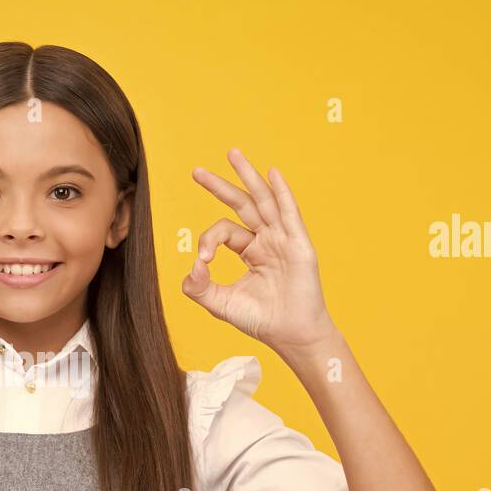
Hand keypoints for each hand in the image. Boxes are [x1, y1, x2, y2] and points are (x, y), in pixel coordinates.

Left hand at [181, 149, 335, 353]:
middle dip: (219, 186)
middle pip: (242, 204)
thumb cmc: (260, 320)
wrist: (290, 336)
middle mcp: (267, 240)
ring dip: (249, 176)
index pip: (224, 232)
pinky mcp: (299, 245)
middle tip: (196, 171)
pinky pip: (289, 214)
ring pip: (264, 201)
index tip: (203, 261)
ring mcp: (284, 240)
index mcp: (250, 250)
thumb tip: (191, 265)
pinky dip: (282, 193)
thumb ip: (198, 287)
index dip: (208, 241)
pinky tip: (273, 173)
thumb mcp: (220, 303)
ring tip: (233, 154)